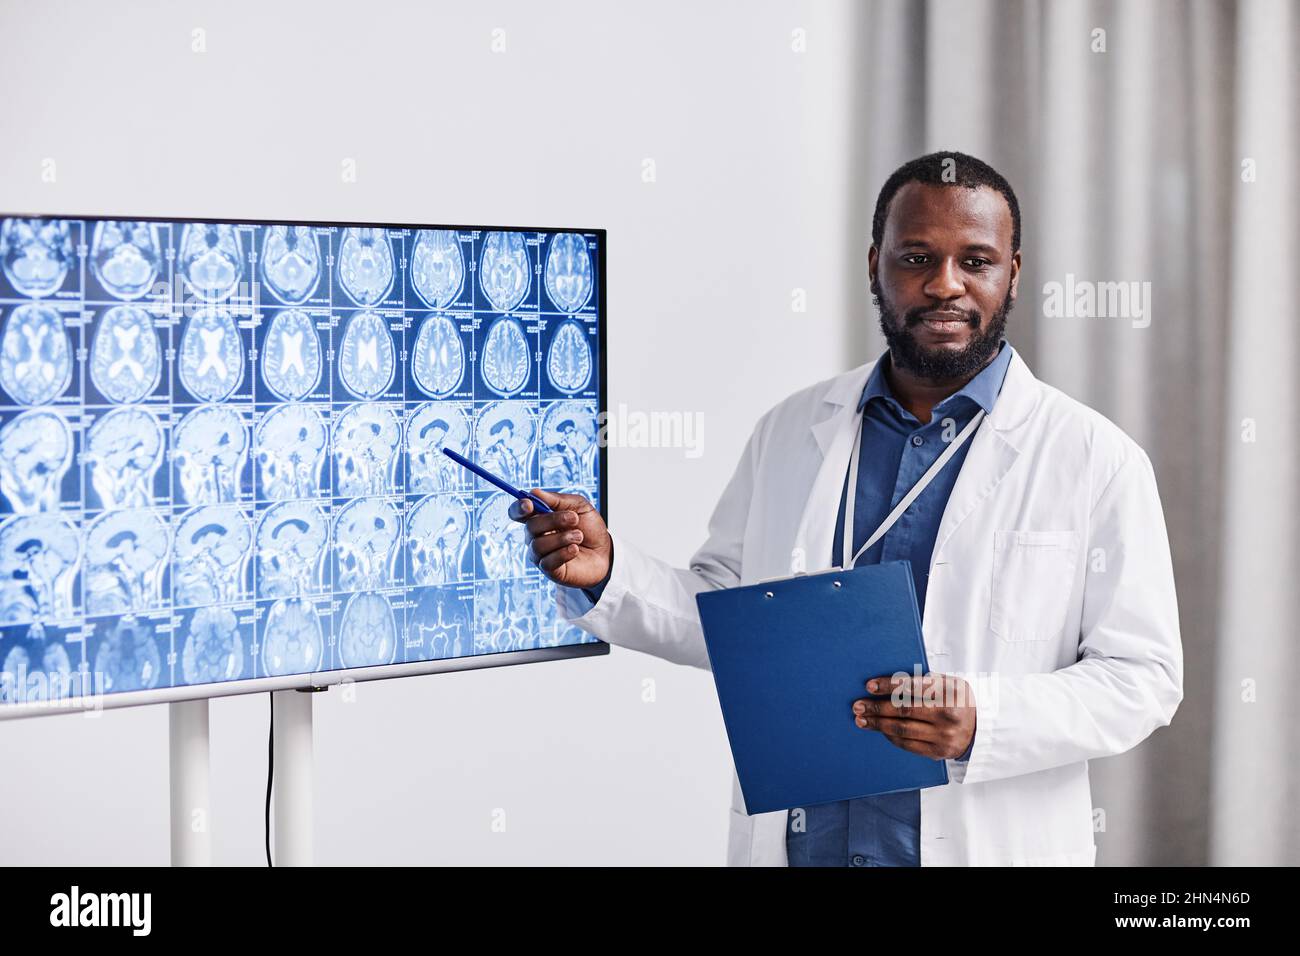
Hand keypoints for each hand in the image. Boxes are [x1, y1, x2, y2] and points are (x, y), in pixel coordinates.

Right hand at [508, 489, 611, 588]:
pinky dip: (563, 553)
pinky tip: (575, 550)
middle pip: (530, 527)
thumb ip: (557, 500)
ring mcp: (541, 554)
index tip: (530, 504)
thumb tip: (534, 493)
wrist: (605, 552)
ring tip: (579, 536)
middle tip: (574, 518)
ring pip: (538, 545)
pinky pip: (547, 562)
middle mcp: (536, 536)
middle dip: (553, 520)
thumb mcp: (579, 506)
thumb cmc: (590, 528)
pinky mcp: (550, 570)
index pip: (517, 512)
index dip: (519, 508)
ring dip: (562, 538)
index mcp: (540, 517)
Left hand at [851, 672, 976, 759]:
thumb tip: (889, 680)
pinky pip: (907, 745)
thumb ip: (925, 680)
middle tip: (857, 705)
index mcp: (950, 693)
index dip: (889, 686)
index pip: (914, 687)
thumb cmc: (958, 699)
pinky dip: (890, 737)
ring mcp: (943, 737)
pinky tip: (880, 730)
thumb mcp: (949, 683)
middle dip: (877, 708)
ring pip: (902, 730)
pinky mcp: (938, 753)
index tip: (869, 685)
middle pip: (904, 711)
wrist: (981, 728)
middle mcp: (947, 716)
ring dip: (878, 725)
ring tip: (861, 720)